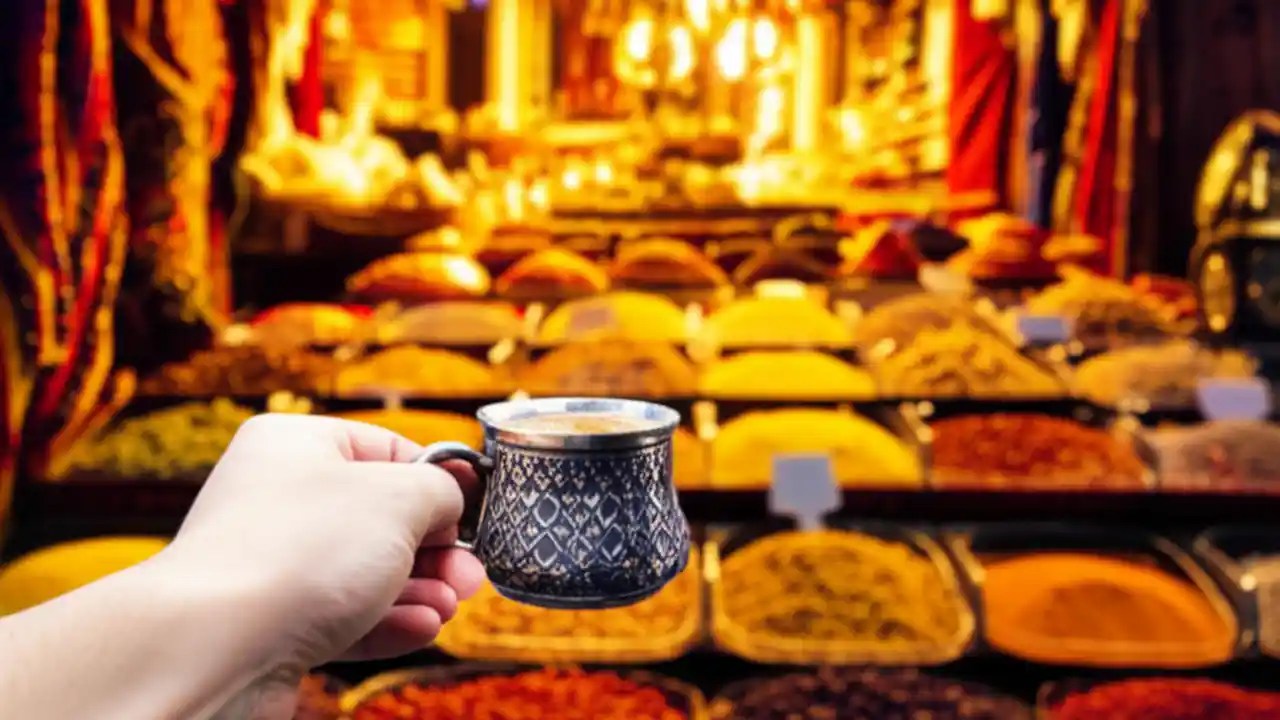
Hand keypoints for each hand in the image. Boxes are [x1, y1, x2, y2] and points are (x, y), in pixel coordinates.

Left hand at [168, 413, 484, 668]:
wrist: (214, 647)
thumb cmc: (300, 553)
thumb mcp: (399, 497)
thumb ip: (439, 489)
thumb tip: (451, 498)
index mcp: (296, 445)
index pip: (385, 449)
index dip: (436, 480)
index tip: (471, 511)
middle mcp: (278, 499)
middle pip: (380, 518)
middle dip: (434, 549)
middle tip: (468, 572)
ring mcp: (273, 565)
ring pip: (365, 572)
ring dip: (418, 589)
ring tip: (447, 605)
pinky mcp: (272, 625)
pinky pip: (343, 617)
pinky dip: (388, 622)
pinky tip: (421, 628)